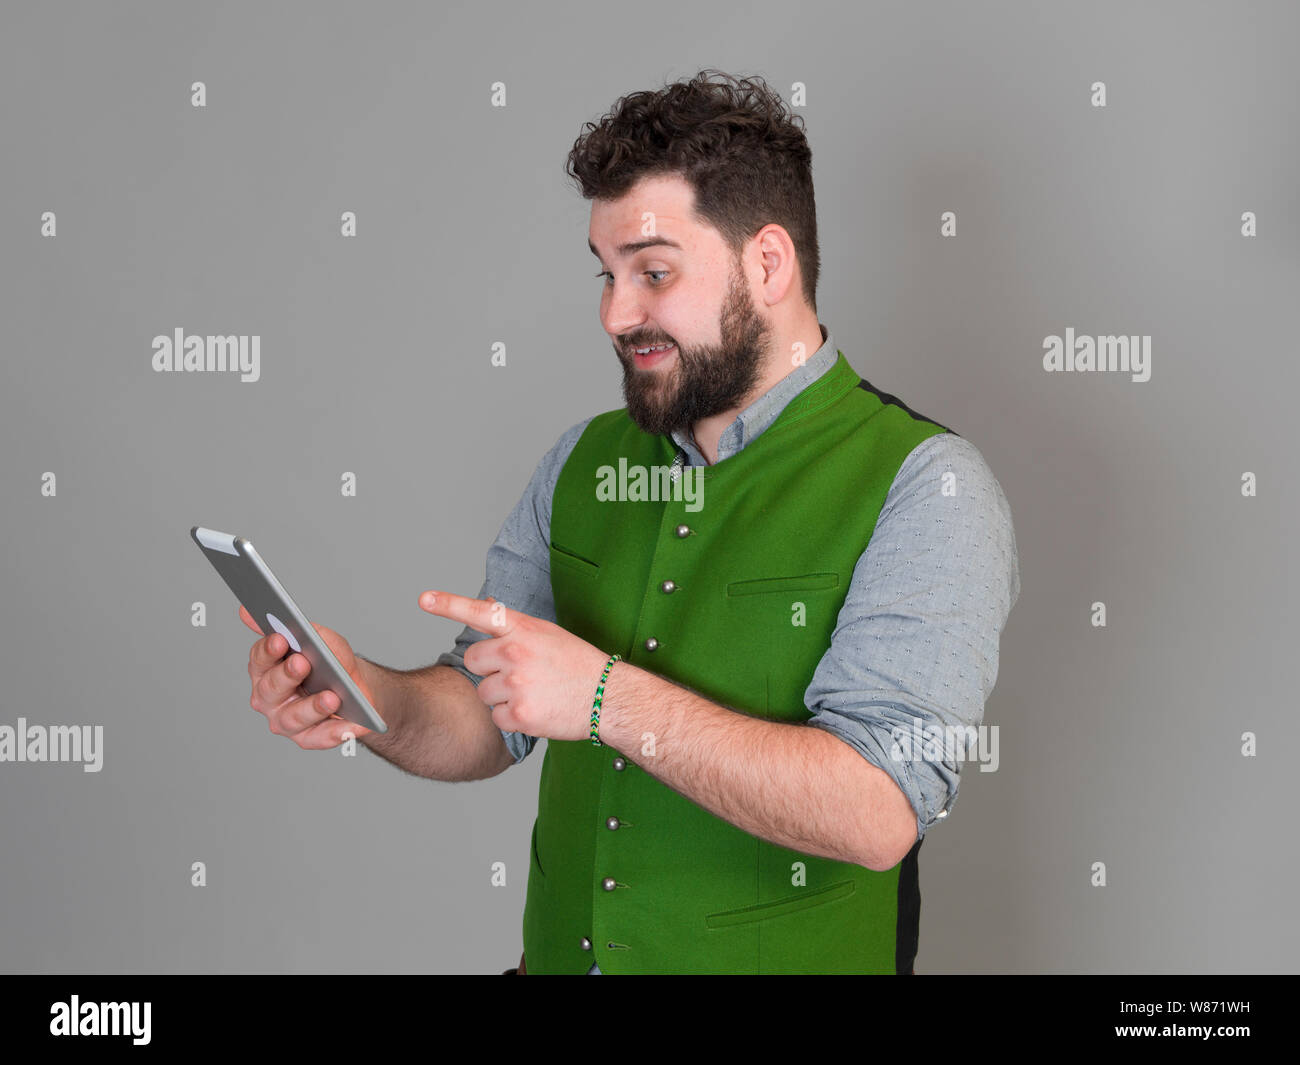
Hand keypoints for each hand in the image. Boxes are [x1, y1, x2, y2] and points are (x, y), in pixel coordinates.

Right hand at [239, 604, 375, 748]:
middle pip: (270, 689)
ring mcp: (285, 719)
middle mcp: (268, 697)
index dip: (268, 650)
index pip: (260, 659)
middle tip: (303, 663)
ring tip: (332, 698)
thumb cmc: (331, 662)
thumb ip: (296, 628)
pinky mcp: (307, 737)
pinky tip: (350, 726)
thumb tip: (258, 612)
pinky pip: (318, 737)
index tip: (280, 639)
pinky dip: (335, 733)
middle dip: (287, 675)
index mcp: (266, 669)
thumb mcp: (322, 640)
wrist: (357, 687)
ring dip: (312, 707)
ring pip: (292, 717)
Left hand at [419, 591, 608, 741]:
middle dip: (489, 670)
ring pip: (484, 693)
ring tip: (534, 693)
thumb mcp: (549, 634)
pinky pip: (496, 718)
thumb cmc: (580, 664)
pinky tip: (537, 711)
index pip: (480, 612)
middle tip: (520, 675)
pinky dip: (512, 719)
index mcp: (523, 629)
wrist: (609, 697)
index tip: (423, 599)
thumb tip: (486, 606)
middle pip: (473, 661)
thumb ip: (515, 625)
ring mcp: (516, 684)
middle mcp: (515, 652)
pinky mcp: (519, 714)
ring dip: (502, 697)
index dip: (448, 604)